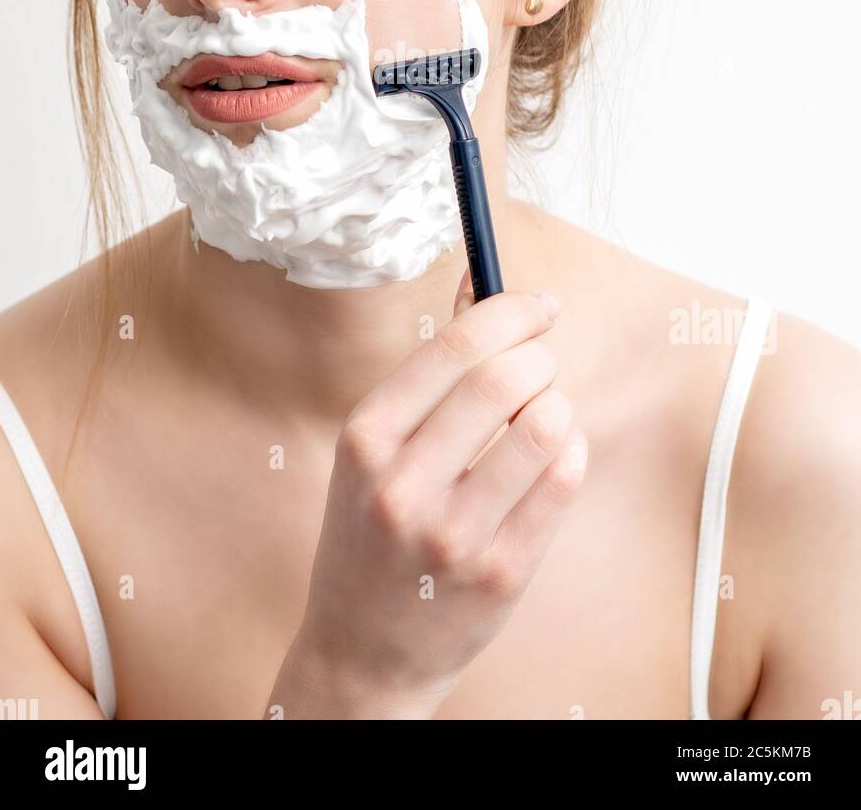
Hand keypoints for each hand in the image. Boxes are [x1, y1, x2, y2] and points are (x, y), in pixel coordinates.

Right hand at [288, 268, 587, 715]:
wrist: (361, 651)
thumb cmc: (372, 529)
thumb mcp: (376, 447)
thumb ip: (431, 369)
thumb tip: (481, 282)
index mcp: (365, 439)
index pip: (454, 347)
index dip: (510, 312)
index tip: (538, 305)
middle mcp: (403, 486)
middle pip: (503, 380)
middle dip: (539, 356)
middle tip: (541, 363)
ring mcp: (453, 535)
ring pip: (545, 429)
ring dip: (557, 405)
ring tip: (541, 416)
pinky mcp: (501, 574)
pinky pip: (564, 483)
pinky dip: (572, 451)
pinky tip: (553, 456)